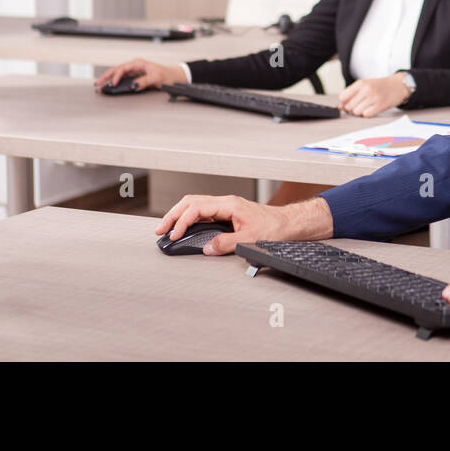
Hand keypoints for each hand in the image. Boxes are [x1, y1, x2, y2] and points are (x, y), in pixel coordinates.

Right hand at [94, 58, 183, 92]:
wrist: (174, 77)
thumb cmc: (167, 75)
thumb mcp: (157, 78)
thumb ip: (145, 81)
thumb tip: (134, 85)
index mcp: (138, 63)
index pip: (123, 68)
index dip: (117, 76)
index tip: (113, 84)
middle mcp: (134, 66)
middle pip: (116, 70)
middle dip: (106, 77)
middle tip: (97, 84)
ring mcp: (134, 72)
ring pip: (117, 75)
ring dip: (108, 80)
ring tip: (99, 86)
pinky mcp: (135, 77)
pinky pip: (122, 79)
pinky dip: (114, 83)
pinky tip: (109, 87)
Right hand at [155, 193, 332, 254]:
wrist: (289, 224)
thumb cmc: (275, 228)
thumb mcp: (250, 239)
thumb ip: (226, 244)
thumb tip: (206, 248)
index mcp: (229, 204)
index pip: (197, 208)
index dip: (182, 222)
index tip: (173, 235)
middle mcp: (225, 202)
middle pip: (191, 202)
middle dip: (173, 215)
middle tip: (160, 230)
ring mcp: (226, 207)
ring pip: (195, 205)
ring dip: (179, 216)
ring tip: (167, 229)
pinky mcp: (227, 214)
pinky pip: (202, 212)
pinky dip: (189, 219)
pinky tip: (184, 228)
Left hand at [337, 74, 411, 116]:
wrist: (397, 86)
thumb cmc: (380, 86)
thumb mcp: (365, 84)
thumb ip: (352, 94)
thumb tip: (340, 106)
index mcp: (360, 83)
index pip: (342, 97)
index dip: (343, 103)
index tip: (347, 104)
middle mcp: (366, 90)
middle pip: (349, 106)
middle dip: (352, 108)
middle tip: (359, 105)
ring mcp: (374, 98)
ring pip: (357, 112)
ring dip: (360, 112)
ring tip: (367, 106)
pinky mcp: (380, 105)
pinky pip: (366, 115)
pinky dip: (367, 114)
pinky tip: (371, 109)